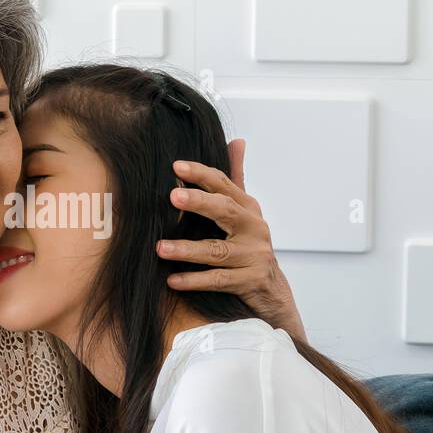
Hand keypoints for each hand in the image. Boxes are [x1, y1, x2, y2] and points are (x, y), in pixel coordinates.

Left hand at [157, 138, 307, 342]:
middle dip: (199, 203)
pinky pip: (217, 280)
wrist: (272, 291)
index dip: (201, 174)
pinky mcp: (249, 281)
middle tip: (172, 196)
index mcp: (248, 208)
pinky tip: (172, 279)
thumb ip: (236, 178)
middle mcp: (254, 229)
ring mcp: (253, 256)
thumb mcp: (246, 211)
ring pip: (217, 251)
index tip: (175, 165)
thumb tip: (237, 141)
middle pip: (225, 211)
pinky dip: (194, 280)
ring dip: (187, 249)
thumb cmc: (250, 246)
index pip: (223, 184)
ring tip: (160, 248)